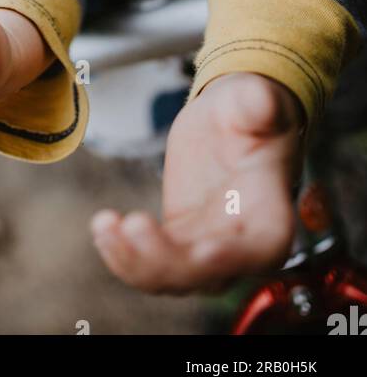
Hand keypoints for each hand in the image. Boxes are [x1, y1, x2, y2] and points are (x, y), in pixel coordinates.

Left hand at [90, 72, 306, 294]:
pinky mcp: (179, 242)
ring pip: (172, 278)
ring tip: (105, 226)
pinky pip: (150, 263)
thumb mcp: (254, 99)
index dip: (230, 259)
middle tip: (134, 224)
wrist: (227, 117)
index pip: (259, 250)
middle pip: (206, 275)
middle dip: (166, 261)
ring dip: (134, 262)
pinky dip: (123, 254)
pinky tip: (104, 227)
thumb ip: (258, 103)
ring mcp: (208, 250)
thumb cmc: (249, 109)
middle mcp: (243, 245)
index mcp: (271, 215)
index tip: (201, 252)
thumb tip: (260, 99)